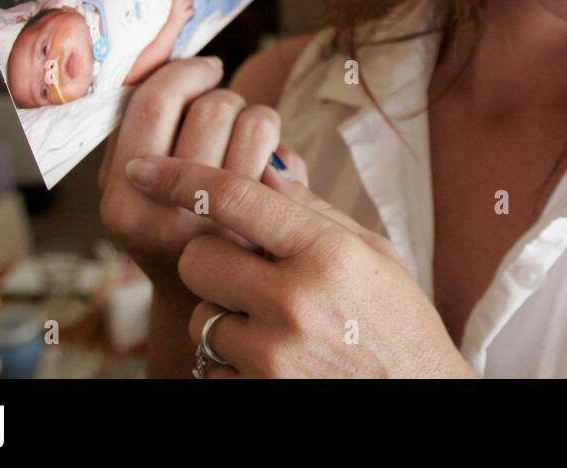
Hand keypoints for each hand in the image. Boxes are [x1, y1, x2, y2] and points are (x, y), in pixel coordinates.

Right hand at [97, 57, 285, 295]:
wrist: (204, 305)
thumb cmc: (168, 225)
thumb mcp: (132, 186)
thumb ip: (137, 129)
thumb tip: (168, 55)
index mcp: (124, 197)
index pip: (153, 102)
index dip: (185, 70)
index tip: (206, 67)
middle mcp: (170, 215)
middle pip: (213, 106)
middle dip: (224, 99)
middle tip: (222, 120)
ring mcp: (225, 226)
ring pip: (256, 120)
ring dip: (256, 119)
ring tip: (244, 143)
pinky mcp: (270, 232)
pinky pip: (286, 155)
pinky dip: (279, 153)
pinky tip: (264, 177)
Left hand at [123, 154, 477, 377]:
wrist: (421, 399)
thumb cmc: (400, 324)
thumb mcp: (375, 254)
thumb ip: (313, 213)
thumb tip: (264, 171)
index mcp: (327, 253)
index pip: (234, 200)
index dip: (180, 178)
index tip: (145, 169)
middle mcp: (295, 301)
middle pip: (198, 258)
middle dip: (214, 259)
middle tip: (251, 271)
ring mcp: (273, 355)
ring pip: (201, 316)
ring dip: (226, 316)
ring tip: (278, 325)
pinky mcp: (258, 393)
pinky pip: (212, 366)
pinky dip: (234, 361)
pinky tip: (279, 359)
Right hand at [167, 0, 194, 27]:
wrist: (171, 27)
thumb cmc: (175, 16)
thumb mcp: (176, 6)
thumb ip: (181, 0)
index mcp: (174, 1)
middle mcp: (176, 4)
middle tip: (190, 2)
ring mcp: (180, 10)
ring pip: (190, 2)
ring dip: (191, 6)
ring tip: (189, 10)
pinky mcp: (184, 16)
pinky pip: (192, 10)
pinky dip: (193, 13)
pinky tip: (189, 16)